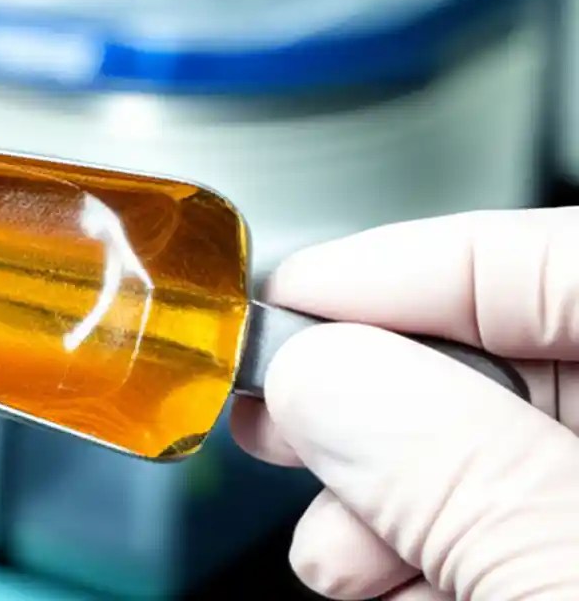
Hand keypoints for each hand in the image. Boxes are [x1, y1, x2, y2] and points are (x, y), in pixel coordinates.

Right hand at [231, 209, 578, 599]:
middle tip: (280, 406)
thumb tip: (325, 376)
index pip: (558, 262)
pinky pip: (511, 527)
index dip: (410, 264)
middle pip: (514, 355)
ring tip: (331, 537)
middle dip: (374, 389)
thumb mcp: (567, 585)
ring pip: (497, 450)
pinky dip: (427, 544)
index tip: (290, 297)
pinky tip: (384, 577)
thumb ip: (457, 471)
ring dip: (383, 484)